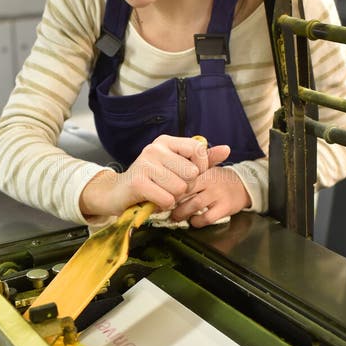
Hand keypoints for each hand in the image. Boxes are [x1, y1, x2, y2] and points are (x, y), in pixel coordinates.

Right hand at [79, 134, 229, 217]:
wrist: (118, 192)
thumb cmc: (151, 179)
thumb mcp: (177, 166)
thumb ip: (203, 159)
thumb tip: (227, 149)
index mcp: (166, 141)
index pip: (198, 149)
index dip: (199, 168)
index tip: (188, 174)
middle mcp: (155, 148)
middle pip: (191, 173)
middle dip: (185, 187)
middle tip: (169, 187)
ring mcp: (145, 164)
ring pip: (180, 188)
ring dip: (173, 197)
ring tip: (160, 192)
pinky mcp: (138, 182)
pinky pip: (167, 199)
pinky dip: (164, 204)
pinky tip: (154, 200)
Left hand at [169, 164, 250, 227]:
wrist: (243, 185)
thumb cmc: (218, 179)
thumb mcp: (205, 169)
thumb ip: (187, 172)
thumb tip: (164, 179)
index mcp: (202, 170)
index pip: (181, 177)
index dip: (169, 187)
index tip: (161, 193)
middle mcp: (210, 181)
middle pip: (185, 191)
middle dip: (172, 201)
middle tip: (164, 207)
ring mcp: (217, 194)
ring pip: (194, 205)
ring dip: (181, 213)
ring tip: (175, 216)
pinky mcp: (224, 207)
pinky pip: (206, 217)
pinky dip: (197, 222)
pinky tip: (193, 220)